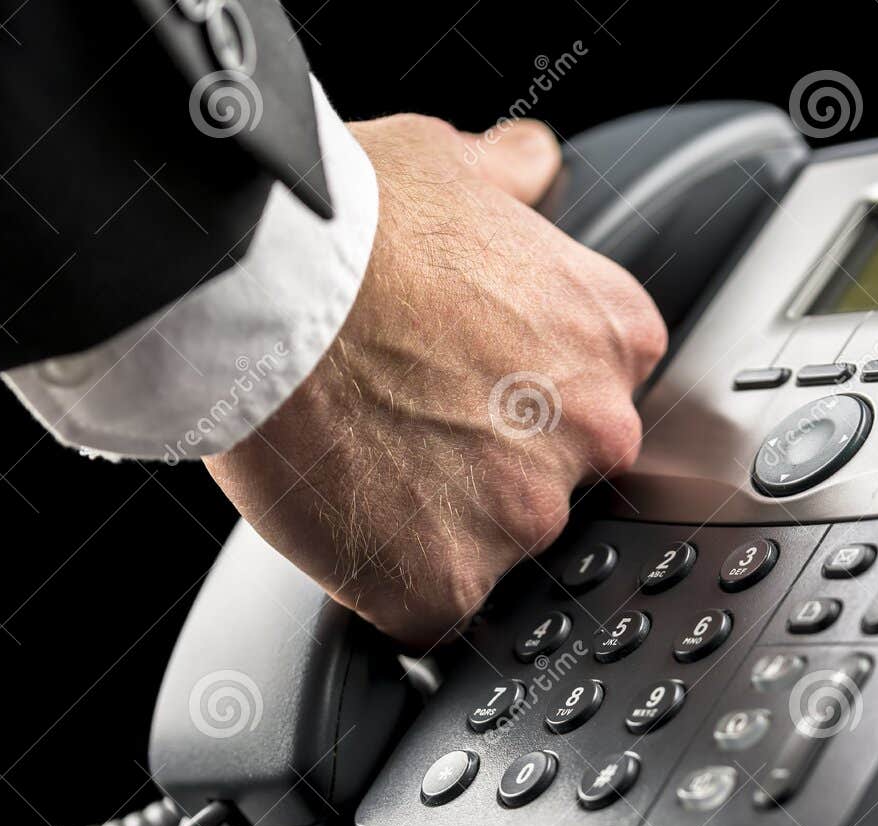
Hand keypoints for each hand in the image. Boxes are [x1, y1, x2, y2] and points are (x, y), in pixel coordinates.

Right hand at [205, 115, 666, 648]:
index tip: (467, 397)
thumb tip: (529, 163)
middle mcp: (591, 430)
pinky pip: (424, 610)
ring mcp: (523, 515)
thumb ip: (510, 179)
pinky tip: (342, 523)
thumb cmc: (349, 220)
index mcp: (610, 334)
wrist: (267, 286)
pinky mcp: (446, 581)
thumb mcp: (448, 164)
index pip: (592, 401)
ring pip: (489, 550)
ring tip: (358, 466)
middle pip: (549, 483)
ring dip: (432, 527)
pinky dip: (383, 583)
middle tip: (403, 432)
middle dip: (484, 471)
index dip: (519, 403)